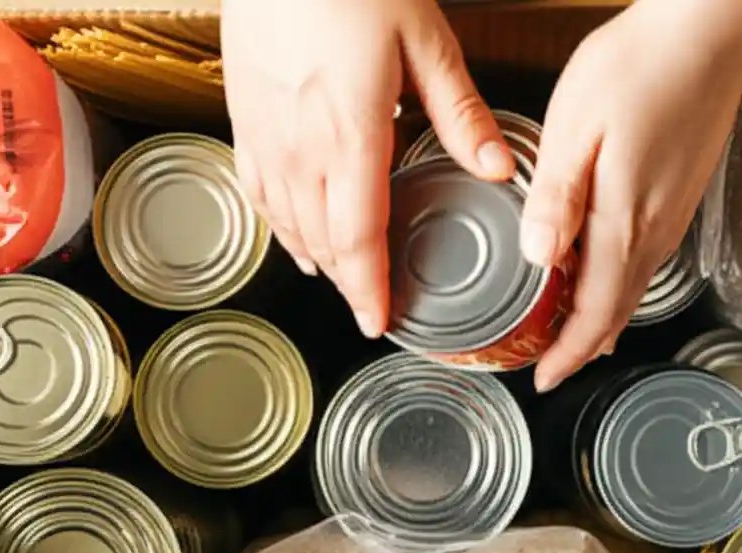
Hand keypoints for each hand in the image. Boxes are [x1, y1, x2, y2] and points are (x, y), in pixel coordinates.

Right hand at [221, 0, 514, 337]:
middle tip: (370, 306)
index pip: (358, 239)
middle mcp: (300, 146)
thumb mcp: (424, 42)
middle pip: (322, 240)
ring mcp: (265, 133)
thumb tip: (498, 169)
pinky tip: (291, 231)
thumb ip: (460, 114)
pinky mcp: (243, 115)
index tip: (380, 321)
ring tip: (340, 278)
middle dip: (347, 283)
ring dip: (314, 257)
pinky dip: (277, 221)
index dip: (369, 289)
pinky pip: (255, 187)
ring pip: (286, 220)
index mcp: (351, 136)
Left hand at [523, 0, 741, 391]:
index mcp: (625, 222)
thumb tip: (538, 260)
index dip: (568, 353)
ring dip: (601, 316)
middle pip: (618, 310)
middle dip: (582, 345)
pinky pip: (648, 257)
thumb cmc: (638, 67)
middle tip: (549, 364)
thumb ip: (556, 198)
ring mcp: (676, 212)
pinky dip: (620, 282)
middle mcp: (657, 229)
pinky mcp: (683, 192)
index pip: (595, 312)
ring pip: (635, 286)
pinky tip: (605, 273)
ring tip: (570, 333)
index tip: (543, 378)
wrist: (708, 30)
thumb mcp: (576, 128)